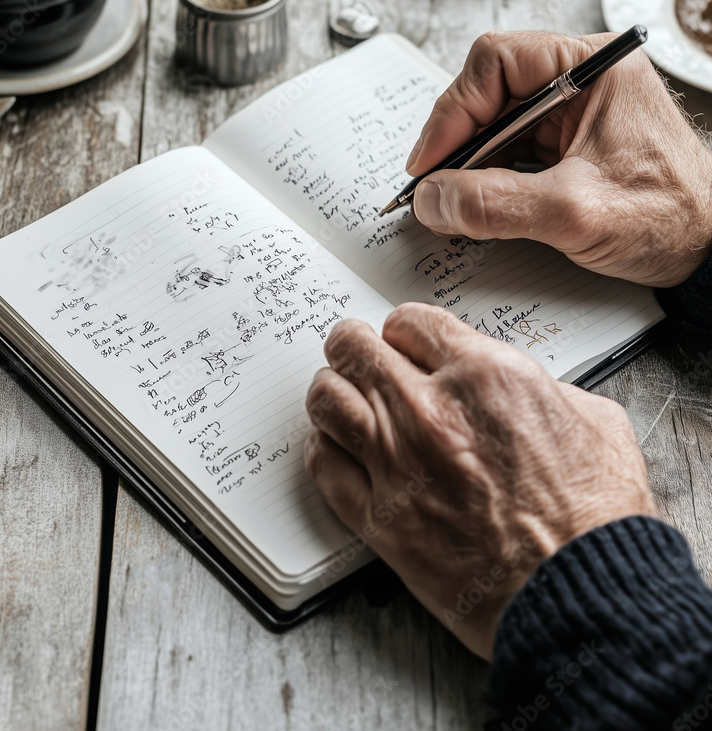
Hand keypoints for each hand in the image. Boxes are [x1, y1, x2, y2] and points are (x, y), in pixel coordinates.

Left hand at [305, 304, 654, 659]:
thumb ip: (543, 388)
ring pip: (327, 399)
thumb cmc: (596, 520)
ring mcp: (398, 464)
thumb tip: (518, 386)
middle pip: (354, 349)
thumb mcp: (596, 422)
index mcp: (486, 377)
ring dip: (333, 393)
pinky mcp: (380, 520)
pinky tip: (339, 450)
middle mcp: (432, 411)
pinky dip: (325, 450)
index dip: (403, 331)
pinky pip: (324, 465)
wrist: (584, 598)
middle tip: (358, 359)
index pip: (410, 322)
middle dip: (354, 348)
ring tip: (343, 400)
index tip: (403, 344)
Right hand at [406, 31, 711, 287]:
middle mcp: (581, 80)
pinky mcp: (566, 143)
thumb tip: (432, 199)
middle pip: (488, 91)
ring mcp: (572, 112)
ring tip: (451, 198)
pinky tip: (477, 200)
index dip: (453, 111)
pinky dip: (485, 175)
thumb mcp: (575, 213)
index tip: (430, 162)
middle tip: (432, 184)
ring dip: (468, 161)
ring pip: (493, 121)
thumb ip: (495, 204)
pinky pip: (509, 147)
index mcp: (594, 68)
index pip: (497, 63)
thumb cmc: (671, 219)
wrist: (710, 250)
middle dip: (456, 139)